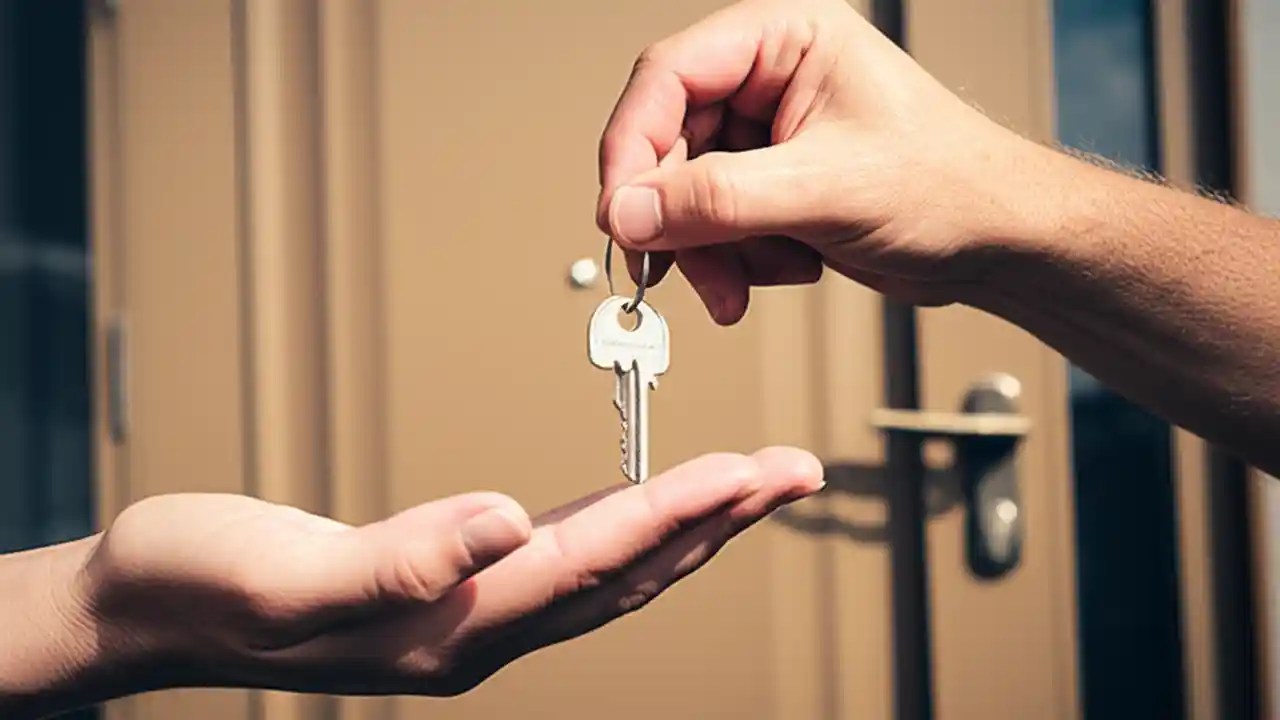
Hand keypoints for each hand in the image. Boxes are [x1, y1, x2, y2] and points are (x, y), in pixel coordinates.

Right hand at [6, 448, 820, 715]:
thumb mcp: (282, 578)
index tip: (745, 473)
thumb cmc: (203, 587)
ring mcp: (470, 616)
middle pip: (627, 574)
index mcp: (447, 630)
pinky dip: (628, 526)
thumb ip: (398, 563)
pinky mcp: (455, 587)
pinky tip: (654, 503)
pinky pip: (569, 559)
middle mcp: (477, 631)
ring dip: (691, 525)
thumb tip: (506, 523)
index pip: (587, 565)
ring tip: (755, 482)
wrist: (149, 609)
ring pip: (611, 569)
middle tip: (796, 473)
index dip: (671, 515)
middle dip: (718, 523)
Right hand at [597, 0, 1052, 321]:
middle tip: (675, 264)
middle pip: (667, 142)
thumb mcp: (827, 188)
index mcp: (784, 39)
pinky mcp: (771, 187)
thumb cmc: (952, 186)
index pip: (669, 77)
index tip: (621, 210)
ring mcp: (767, 137)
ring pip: (684, 194)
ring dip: (711, 251)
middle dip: (677, 217)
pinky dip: (736, 263)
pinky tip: (787, 268)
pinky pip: (714, 225)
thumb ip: (719, 199)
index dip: (632, 146)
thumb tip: (632, 210)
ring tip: (751, 280)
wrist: (997, 243)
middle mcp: (768, 81)